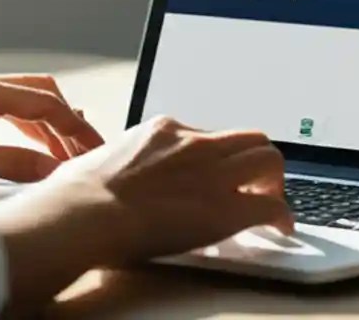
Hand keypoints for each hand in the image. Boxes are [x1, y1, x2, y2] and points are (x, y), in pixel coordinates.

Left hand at [0, 72, 103, 183]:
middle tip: (88, 150)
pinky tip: (22, 149)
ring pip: (16, 104)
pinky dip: (20, 131)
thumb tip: (52, 166)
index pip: (45, 103)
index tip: (97, 149)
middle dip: (66, 121)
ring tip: (64, 154)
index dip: (75, 128)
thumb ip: (8, 161)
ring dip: (43, 127)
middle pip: (36, 95)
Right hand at [0, 115, 290, 312]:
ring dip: (274, 181)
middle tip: (257, 183)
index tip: (216, 171)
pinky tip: (281, 228)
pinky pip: (269, 205)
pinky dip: (281, 215)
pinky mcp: (224, 207)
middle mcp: (194, 143)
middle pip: (248, 137)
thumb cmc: (77, 194)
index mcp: (163, 130)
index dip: (218, 156)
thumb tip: (104, 171)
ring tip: (271, 200)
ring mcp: (212, 172)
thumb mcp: (99, 159)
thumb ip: (118, 161)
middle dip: (257, 160)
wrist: (83, 214)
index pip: (208, 135)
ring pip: (268, 159)